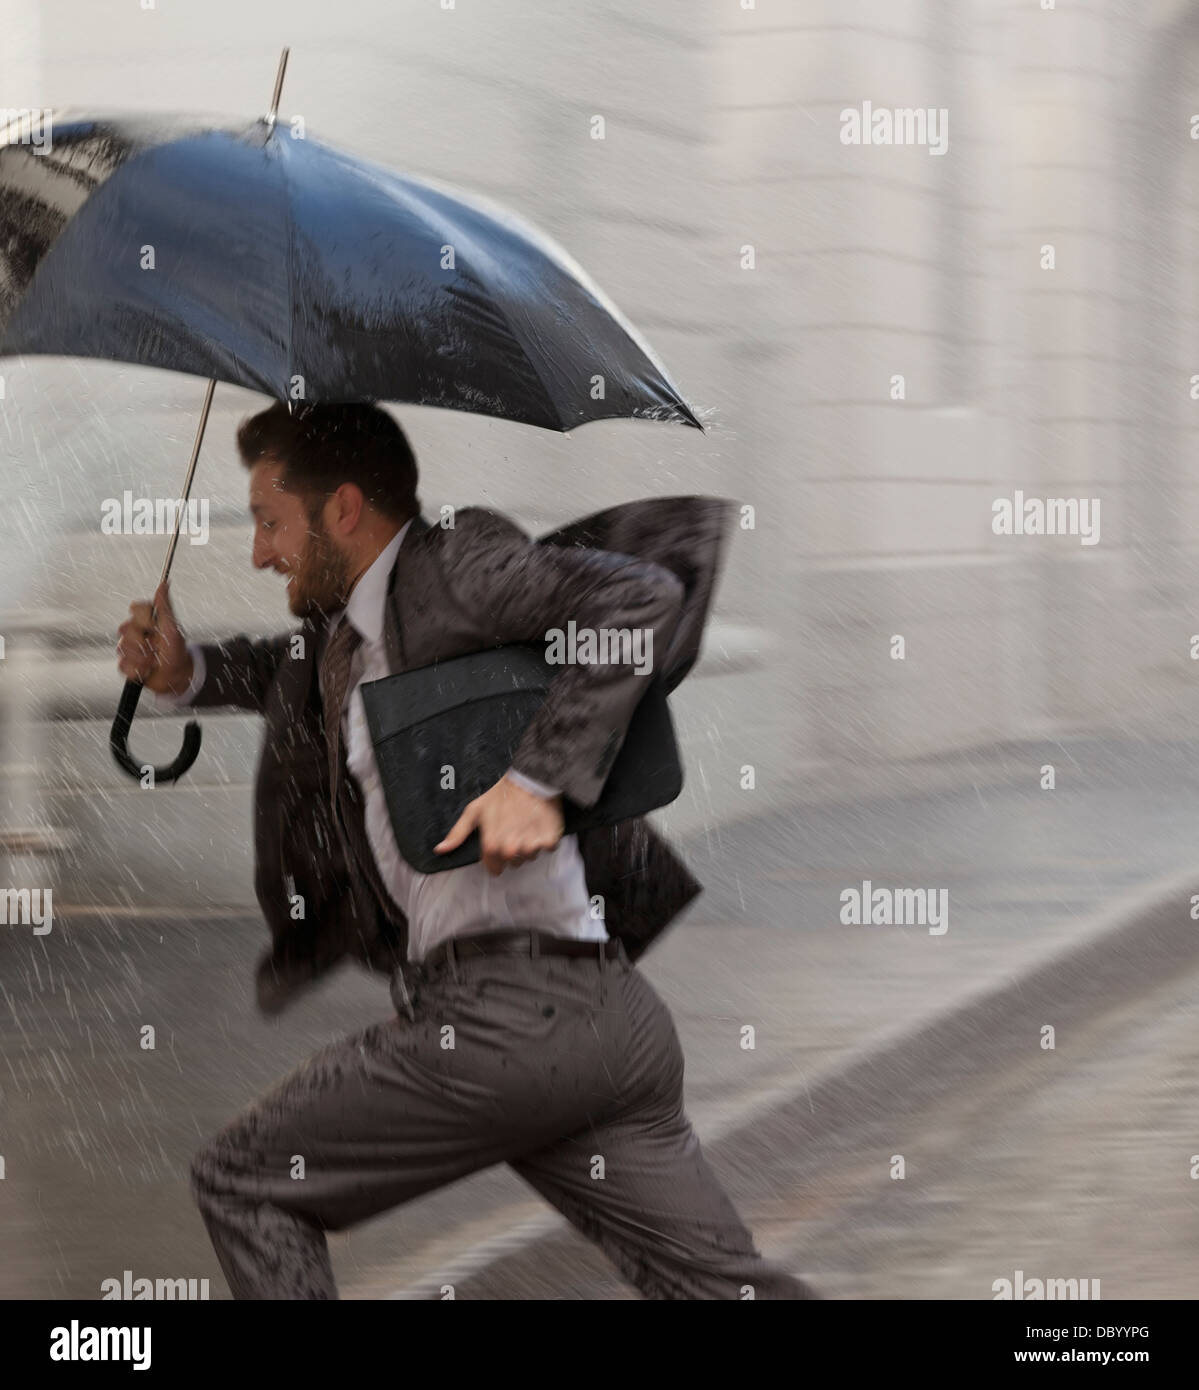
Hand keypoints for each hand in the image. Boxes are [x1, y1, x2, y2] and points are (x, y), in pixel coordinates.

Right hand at [116, 580, 193, 694]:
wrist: (177, 675)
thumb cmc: (176, 649)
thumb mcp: (173, 628)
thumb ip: (165, 607)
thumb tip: (165, 583)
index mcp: (146, 620)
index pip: (135, 608)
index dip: (145, 618)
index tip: (156, 626)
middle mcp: (134, 631)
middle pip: (125, 628)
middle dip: (143, 641)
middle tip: (157, 647)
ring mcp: (128, 647)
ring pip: (122, 648)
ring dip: (142, 657)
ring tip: (154, 661)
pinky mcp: (126, 664)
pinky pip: (123, 665)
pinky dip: (138, 670)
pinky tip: (147, 670)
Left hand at [435, 773, 563, 875]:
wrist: (530, 778)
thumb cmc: (500, 795)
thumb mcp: (474, 811)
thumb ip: (457, 834)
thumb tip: (440, 850)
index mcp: (492, 845)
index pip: (494, 869)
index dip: (495, 859)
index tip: (499, 844)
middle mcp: (512, 849)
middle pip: (513, 864)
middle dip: (513, 850)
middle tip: (513, 830)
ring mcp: (532, 846)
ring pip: (530, 857)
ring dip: (529, 845)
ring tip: (526, 825)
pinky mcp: (550, 840)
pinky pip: (547, 848)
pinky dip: (545, 838)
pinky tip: (539, 824)